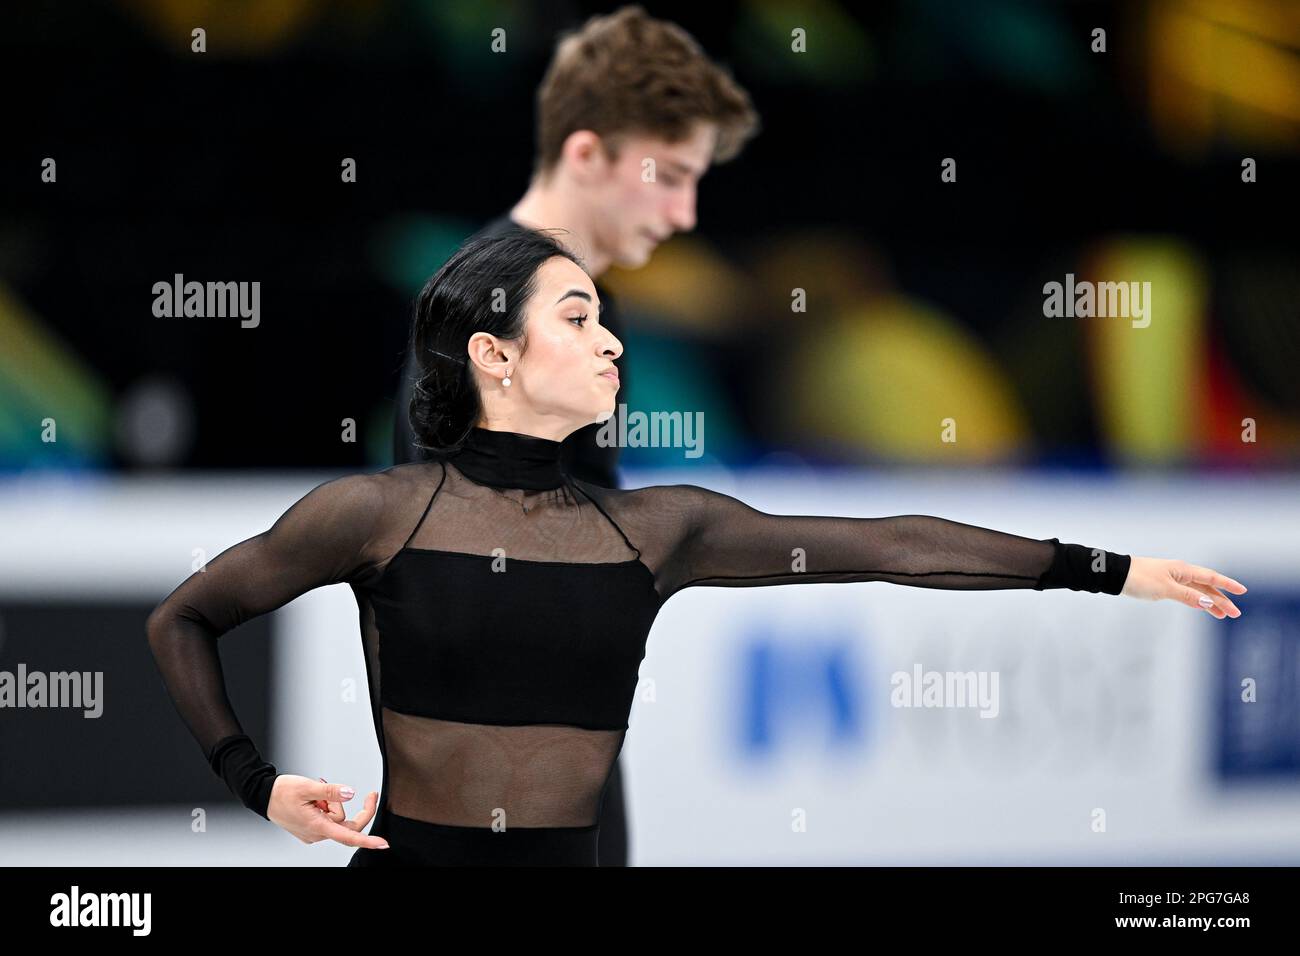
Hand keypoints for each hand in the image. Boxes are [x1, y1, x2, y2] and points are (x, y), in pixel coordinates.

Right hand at [267, 774, 389, 848]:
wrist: (262, 796)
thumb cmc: (281, 792)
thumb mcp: (307, 787)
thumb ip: (330, 792)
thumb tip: (350, 794)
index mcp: (317, 826)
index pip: (348, 836)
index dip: (367, 840)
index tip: (382, 843)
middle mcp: (317, 833)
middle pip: (347, 825)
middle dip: (355, 808)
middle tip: (367, 793)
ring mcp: (314, 832)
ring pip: (337, 818)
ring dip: (332, 803)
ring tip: (317, 793)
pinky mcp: (311, 828)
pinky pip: (328, 818)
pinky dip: (326, 807)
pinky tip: (314, 799)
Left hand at [1121, 557, 1245, 618]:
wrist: (1117, 575)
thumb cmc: (1139, 578)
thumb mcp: (1165, 589)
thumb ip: (1188, 596)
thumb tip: (1208, 601)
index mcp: (1183, 570)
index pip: (1211, 577)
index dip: (1227, 584)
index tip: (1242, 592)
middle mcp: (1181, 573)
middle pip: (1207, 586)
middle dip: (1222, 599)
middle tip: (1235, 613)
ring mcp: (1173, 579)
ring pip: (1197, 591)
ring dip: (1210, 602)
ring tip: (1222, 615)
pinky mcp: (1164, 585)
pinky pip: (1187, 593)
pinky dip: (1196, 600)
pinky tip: (1203, 607)